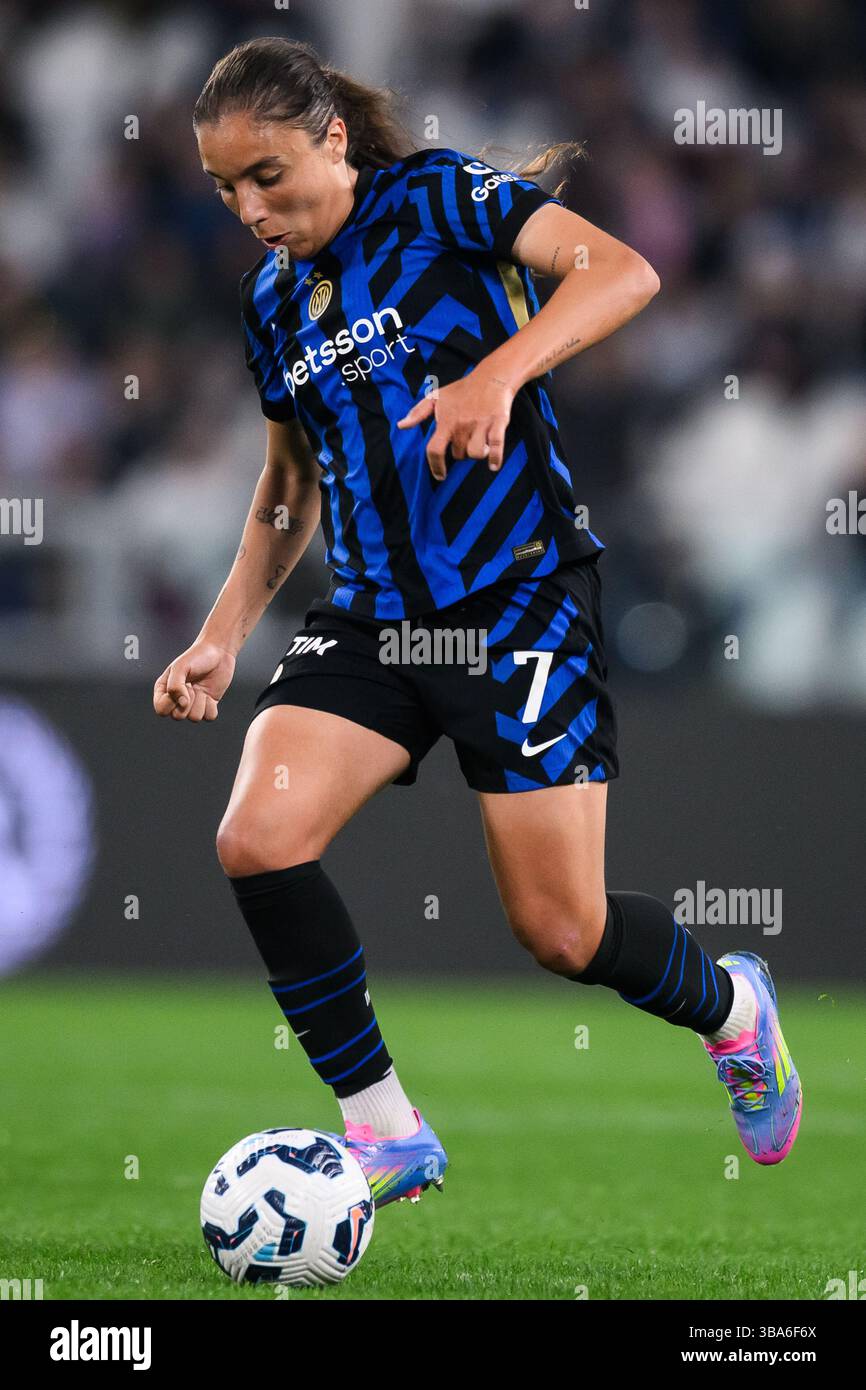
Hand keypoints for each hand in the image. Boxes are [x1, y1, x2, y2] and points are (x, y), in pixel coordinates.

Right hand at [152, 640, 235, 722]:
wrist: (218, 653)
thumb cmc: (196, 657)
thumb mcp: (180, 667)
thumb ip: (175, 686)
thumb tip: (182, 704)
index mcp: (164, 691)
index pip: (161, 710)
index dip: (171, 702)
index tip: (182, 687)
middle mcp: (177, 700)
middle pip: (178, 717)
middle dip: (188, 702)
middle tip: (192, 686)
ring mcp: (193, 704)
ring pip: (194, 718)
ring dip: (200, 702)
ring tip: (201, 688)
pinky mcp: (208, 706)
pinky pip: (209, 717)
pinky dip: (211, 706)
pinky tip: (209, 694)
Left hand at [397, 369, 513, 480]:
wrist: (491, 377)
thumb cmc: (462, 389)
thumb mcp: (436, 397)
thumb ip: (417, 413)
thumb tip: (401, 426)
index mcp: (446, 422)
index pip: (435, 450)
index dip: (436, 466)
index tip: (440, 476)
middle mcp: (461, 425)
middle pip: (459, 455)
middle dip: (461, 452)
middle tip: (466, 441)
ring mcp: (480, 425)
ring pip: (476, 454)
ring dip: (478, 454)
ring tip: (481, 445)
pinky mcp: (498, 423)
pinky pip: (497, 447)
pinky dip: (495, 459)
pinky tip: (493, 465)